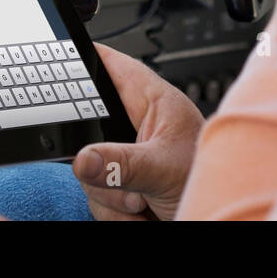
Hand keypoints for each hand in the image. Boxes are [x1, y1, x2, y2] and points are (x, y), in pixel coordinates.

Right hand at [72, 44, 203, 219]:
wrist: (218, 218)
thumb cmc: (212, 181)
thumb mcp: (164, 168)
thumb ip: (122, 162)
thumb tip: (84, 158)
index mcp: (152, 102)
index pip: (110, 65)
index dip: (83, 59)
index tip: (58, 60)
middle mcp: (135, 126)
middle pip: (87, 126)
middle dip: (97, 157)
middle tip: (122, 175)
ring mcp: (126, 156)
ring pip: (87, 167)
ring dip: (110, 193)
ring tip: (142, 200)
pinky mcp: (121, 183)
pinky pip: (95, 194)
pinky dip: (113, 211)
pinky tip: (138, 212)